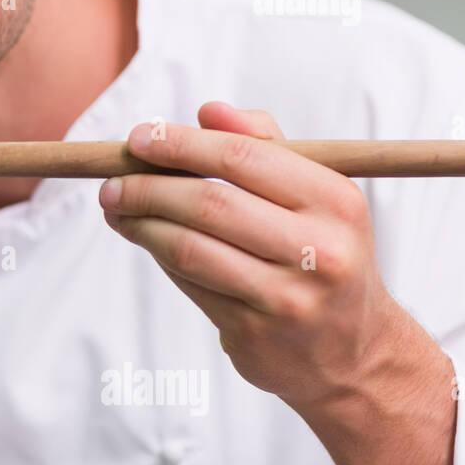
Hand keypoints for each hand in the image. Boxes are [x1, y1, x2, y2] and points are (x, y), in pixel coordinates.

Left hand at [99, 101, 408, 410]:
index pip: (242, 156)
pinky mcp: (256, 333)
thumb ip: (264, 146)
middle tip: (110, 181)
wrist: (354, 354)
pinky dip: (159, 256)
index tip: (137, 138)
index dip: (180, 144)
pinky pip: (190, 284)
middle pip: (209, 203)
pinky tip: (145, 239)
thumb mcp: (316, 198)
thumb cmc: (321, 255)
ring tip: (115, 209)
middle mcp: (319, 249)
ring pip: (189, 248)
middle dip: (147, 187)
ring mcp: (288, 297)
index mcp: (335, 201)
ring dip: (140, 224)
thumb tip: (209, 110)